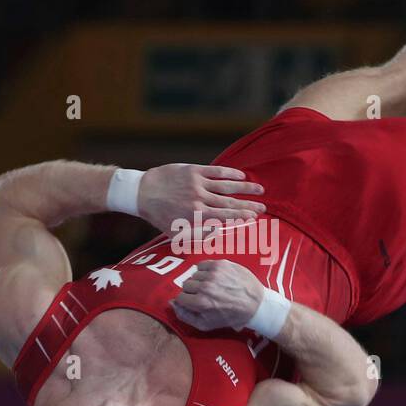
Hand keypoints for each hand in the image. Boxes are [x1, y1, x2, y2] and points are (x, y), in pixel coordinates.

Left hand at [137, 164, 264, 235]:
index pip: (225, 217)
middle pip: (230, 203)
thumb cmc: (160, 215)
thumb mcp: (176, 232)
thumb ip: (197, 234)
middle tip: (263, 207)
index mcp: (196, 217)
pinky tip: (241, 175)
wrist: (142, 192)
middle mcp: (199, 200)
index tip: (254, 218)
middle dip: (249, 205)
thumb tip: (218, 234)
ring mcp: (198, 184)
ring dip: (245, 188)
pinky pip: (216, 171)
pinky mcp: (193, 171)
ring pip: (227, 186)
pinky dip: (230, 173)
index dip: (241, 217)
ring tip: (259, 189)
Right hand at [170, 260, 263, 331]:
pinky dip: (205, 270)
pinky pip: (202, 264)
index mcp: (201, 303)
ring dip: (200, 280)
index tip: (194, 302)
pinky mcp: (221, 264)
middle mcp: (205, 286)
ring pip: (194, 274)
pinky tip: (214, 277)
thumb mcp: (207, 325)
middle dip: (192, 291)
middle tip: (205, 295)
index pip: (180, 297)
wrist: (255, 304)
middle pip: (186, 285)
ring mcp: (214, 273)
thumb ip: (185, 316)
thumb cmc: (230, 316)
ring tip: (212, 286)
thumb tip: (171, 304)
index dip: (186, 301)